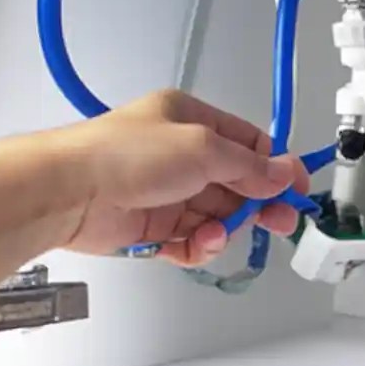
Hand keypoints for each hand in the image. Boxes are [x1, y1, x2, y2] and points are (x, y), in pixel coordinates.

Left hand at [54, 90, 308, 266]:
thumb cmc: (126, 155)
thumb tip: (286, 173)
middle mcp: (177, 153)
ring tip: (219, 234)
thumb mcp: (203, 149)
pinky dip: (198, 245)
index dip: (275, 167)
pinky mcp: (149, 226)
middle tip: (282, 222)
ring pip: (214, 215)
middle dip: (259, 203)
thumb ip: (250, 166)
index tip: (297, 189)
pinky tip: (198, 244)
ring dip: (224, 228)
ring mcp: (163, 191)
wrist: (67, 192)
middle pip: (235, 182)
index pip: (247, 143)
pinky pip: (189, 239)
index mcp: (189, 120)